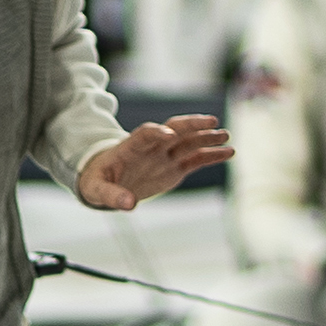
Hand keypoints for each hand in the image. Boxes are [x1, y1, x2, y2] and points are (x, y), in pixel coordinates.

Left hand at [78, 114, 232, 209]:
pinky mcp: (174, 167)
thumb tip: (129, 204)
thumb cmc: (97, 181)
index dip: (155, 132)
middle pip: (173, 129)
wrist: (105, 181)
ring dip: (206, 137)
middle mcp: (151, 147)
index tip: (169, 134)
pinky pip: (195, 158)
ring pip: (188, 141)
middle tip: (212, 121)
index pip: (144, 134)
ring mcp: (164, 155)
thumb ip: (111, 195)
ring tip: (226, 135)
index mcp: (129, 148)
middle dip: (191, 125)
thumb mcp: (96, 190)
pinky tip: (229, 152)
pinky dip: (211, 155)